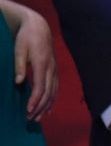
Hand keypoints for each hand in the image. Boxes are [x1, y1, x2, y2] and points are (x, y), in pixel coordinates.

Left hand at [12, 6, 57, 120]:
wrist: (38, 26)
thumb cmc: (26, 37)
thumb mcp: (19, 49)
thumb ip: (19, 66)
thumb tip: (18, 82)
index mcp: (42, 63)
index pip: (40, 87)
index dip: (34, 100)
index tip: (28, 111)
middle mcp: (51, 68)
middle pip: (48, 92)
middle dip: (40, 107)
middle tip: (31, 119)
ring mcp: (54, 68)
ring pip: (54, 91)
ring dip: (46, 105)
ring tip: (38, 117)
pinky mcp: (54, 69)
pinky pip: (55, 87)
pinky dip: (52, 99)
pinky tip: (48, 108)